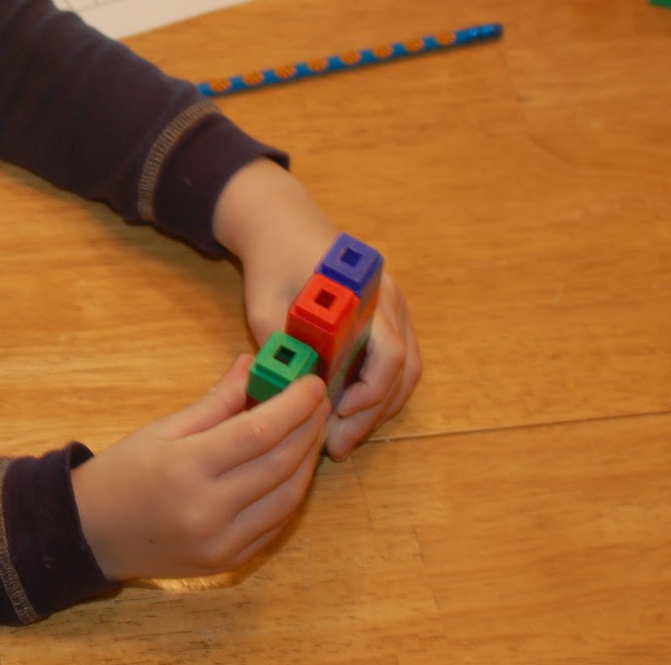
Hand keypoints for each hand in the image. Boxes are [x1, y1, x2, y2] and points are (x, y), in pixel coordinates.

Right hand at [71, 359, 328, 581]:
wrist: (92, 535)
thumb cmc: (122, 474)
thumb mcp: (162, 430)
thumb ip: (214, 402)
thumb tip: (250, 365)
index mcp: (186, 468)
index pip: (259, 432)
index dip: (294, 405)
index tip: (312, 382)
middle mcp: (209, 510)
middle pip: (280, 463)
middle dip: (307, 427)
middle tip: (319, 400)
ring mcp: (223, 542)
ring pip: (288, 497)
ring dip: (307, 459)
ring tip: (311, 429)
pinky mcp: (231, 561)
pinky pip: (276, 523)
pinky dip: (292, 491)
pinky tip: (294, 466)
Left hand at [210, 158, 421, 459]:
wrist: (280, 224)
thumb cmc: (272, 264)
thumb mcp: (266, 309)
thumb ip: (281, 351)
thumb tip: (291, 405)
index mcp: (364, 290)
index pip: (389, 350)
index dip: (371, 391)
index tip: (341, 414)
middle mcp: (389, 298)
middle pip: (403, 367)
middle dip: (373, 412)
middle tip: (338, 445)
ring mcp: (394, 306)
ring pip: (404, 369)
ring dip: (378, 407)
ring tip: (342, 437)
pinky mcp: (388, 316)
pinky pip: (396, 360)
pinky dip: (378, 390)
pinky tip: (347, 412)